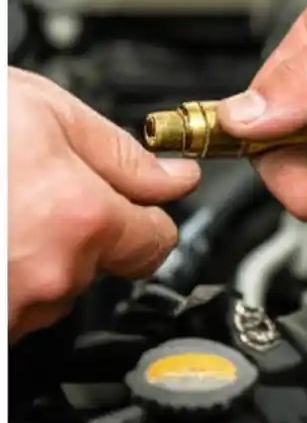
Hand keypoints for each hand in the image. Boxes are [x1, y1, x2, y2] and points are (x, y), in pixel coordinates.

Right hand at [9, 68, 200, 341]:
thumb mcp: (44, 112)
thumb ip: (120, 155)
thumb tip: (174, 179)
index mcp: (80, 218)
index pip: (157, 240)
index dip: (139, 216)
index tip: (124, 204)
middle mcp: (47, 275)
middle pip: (96, 265)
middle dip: (75, 232)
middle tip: (26, 192)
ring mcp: (7, 310)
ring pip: (46, 290)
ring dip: (28, 258)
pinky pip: (7, 308)